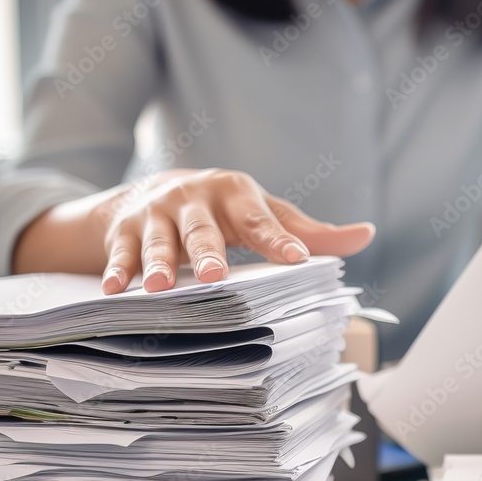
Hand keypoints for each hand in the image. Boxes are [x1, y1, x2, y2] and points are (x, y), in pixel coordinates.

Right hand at [13, 168, 374, 292]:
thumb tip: (366, 235)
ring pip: (159, 241)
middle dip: (207, 252)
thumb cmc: (225, 210)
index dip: (279, 239)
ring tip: (157, 287)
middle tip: (215, 277)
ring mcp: (158, 214)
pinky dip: (117, 270)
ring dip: (157, 263)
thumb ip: (309, 230)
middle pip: (204, 230)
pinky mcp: (126, 230)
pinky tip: (115, 290)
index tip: (298, 259)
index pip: (261, 220)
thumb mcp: (263, 213)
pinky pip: (121, 252)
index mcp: (235, 194)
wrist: (155, 190)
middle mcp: (194, 199)